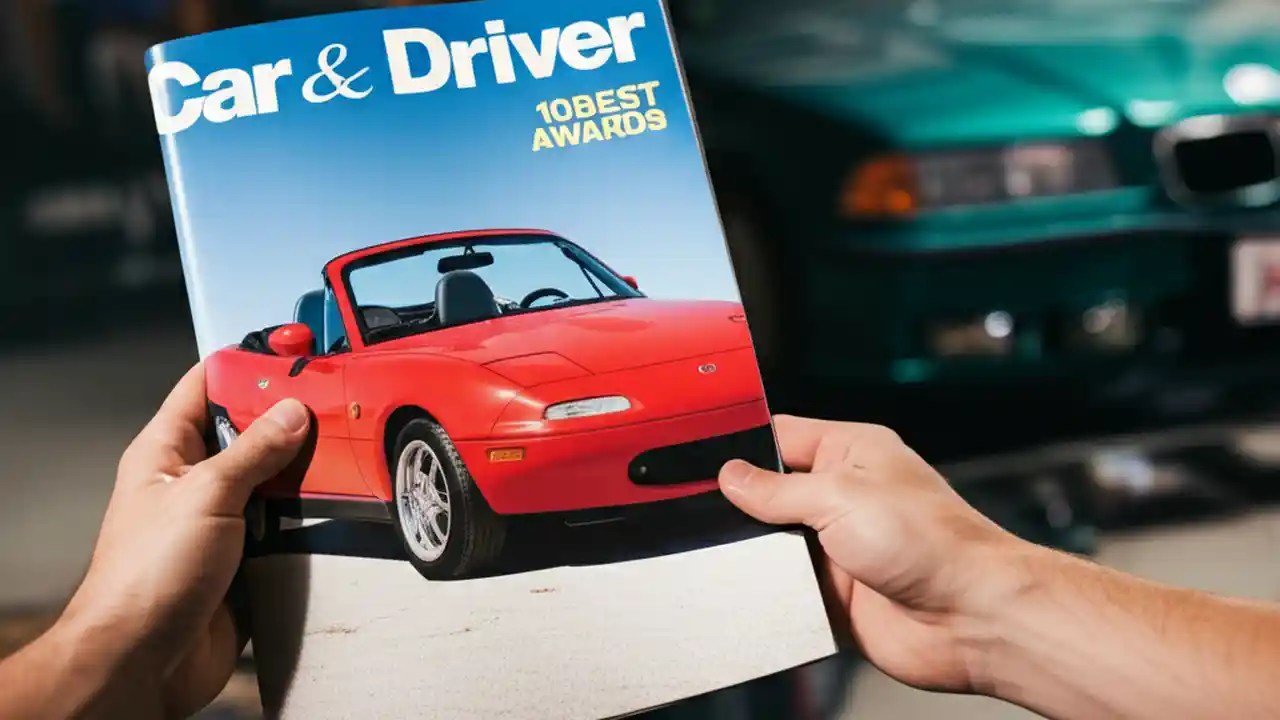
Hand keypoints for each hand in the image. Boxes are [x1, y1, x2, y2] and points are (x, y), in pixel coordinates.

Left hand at [54, 364, 308, 717]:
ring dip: (306, 474)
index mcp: (165, 453)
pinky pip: (286, 528)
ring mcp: (221, 523)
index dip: (245, 365)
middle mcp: (193, 483)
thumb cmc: (147, 576)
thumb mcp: (206, 494)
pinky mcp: (246, 561)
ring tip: (347, 454)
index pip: (204, 387)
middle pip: (248, 433)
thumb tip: (291, 410)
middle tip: (337, 404)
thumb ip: (254, 450)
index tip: (293, 351)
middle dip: (291, 421)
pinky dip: (311, 520)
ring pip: (273, 482)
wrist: (144, 660)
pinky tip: (340, 509)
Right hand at [719, 416, 1033, 692]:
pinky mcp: (835, 593)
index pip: (780, 436)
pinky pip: (786, 589)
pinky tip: (757, 589)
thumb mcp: (841, 496)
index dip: (741, 443)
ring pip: (772, 544)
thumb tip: (731, 476)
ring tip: (735, 553)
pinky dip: (771, 592)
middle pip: (769, 493)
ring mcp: (838, 546)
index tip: (699, 454)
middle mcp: (843, 496)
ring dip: (757, 553)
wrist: (971, 617)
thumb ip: (778, 490)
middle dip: (741, 505)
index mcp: (851, 454)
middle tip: (706, 511)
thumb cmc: (932, 542)